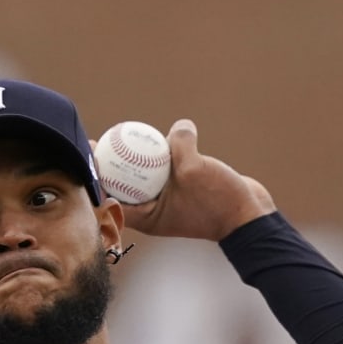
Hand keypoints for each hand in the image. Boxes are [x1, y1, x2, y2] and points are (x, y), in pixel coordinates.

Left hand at [108, 119, 275, 241]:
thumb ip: (179, 146)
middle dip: (115, 163)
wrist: (250, 216)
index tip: (92, 156)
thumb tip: (178, 127)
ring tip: (132, 132)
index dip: (99, 177)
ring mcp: (170, 198)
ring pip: (150, 174)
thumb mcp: (193, 170)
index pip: (113, 197)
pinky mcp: (186, 187)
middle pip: (127, 184)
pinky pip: (170, 167)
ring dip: (145, 156)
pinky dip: (170, 153)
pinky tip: (172, 135)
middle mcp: (155, 209)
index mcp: (147, 216)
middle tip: (105, 138)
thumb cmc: (218, 202)